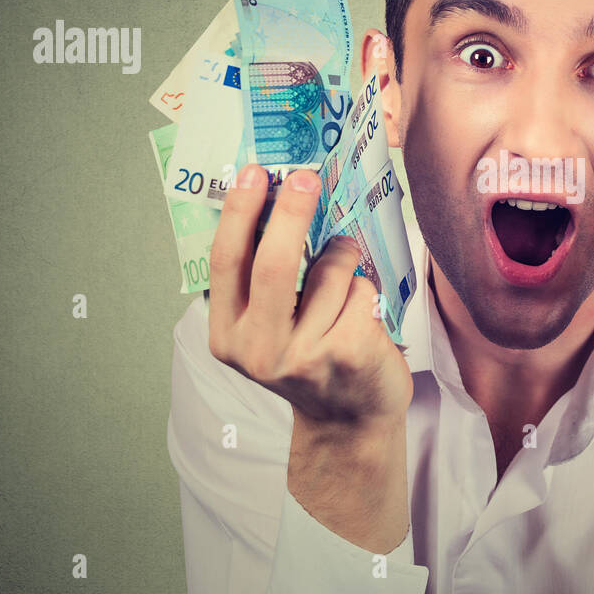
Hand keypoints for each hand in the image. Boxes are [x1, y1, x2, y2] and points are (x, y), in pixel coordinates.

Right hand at [206, 163, 412, 435]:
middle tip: (305, 178)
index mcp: (228, 334)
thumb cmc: (311, 357)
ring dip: (344, 259)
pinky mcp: (348, 354)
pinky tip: (363, 318)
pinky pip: (362, 291)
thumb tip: (276, 198)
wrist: (349, 422)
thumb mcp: (269, 325)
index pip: (226, 261)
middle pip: (274, 263)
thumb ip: (263, 278)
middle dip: (291, 211)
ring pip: (331, 271)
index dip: (240, 211)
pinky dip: (367, 291)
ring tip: (344, 285)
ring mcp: (304, 355)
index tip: (255, 172)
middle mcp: (259, 349)